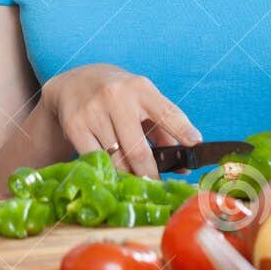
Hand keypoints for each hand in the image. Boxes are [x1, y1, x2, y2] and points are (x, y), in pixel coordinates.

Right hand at [40, 63, 199, 179]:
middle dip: (150, 174)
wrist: (75, 82)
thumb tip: (183, 168)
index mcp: (140, 89)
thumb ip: (164, 131)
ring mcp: (94, 111)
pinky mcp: (76, 126)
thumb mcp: (143, 102)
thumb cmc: (118, 95)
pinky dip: (107, 171)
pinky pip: (95, 160)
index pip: (166, 112)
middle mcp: (117, 97)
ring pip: (116, 160)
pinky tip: (112, 174)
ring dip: (128, 176)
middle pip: (138, 149)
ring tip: (135, 182)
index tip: (195, 145)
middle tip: (156, 188)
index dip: (182, 130)